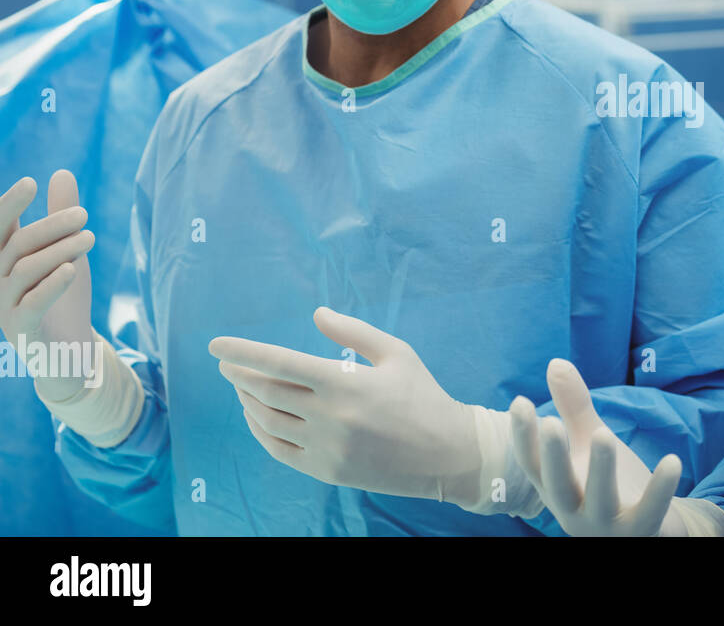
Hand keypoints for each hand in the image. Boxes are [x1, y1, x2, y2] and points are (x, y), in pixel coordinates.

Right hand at [0, 172, 95, 399]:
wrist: (67, 349)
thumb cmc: (63, 295)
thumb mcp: (67, 251)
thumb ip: (60, 216)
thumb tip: (62, 173)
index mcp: (4, 259)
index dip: (9, 206)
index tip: (31, 183)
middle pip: (17, 244)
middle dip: (50, 225)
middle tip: (84, 214)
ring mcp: (6, 305)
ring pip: (26, 270)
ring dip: (59, 251)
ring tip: (90, 238)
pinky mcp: (21, 329)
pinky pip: (30, 304)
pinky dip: (50, 286)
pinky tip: (70, 270)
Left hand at [209, 307, 483, 504]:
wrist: (445, 453)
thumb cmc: (423, 396)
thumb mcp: (397, 353)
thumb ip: (354, 332)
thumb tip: (317, 314)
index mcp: (345, 383)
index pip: (279, 363)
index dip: (243, 352)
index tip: (216, 345)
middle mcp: (329, 416)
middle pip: (266, 391)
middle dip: (240, 374)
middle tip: (226, 363)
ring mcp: (325, 447)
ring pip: (267, 420)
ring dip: (247, 401)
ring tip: (241, 386)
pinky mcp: (326, 470)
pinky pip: (278, 449)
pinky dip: (260, 430)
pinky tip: (257, 416)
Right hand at [509, 358, 681, 535]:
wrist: (649, 528)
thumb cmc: (609, 481)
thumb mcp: (589, 440)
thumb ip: (573, 406)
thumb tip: (555, 363)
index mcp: (556, 487)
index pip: (533, 463)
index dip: (523, 435)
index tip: (519, 401)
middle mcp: (574, 511)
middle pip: (559, 485)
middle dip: (554, 456)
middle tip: (550, 421)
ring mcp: (605, 526)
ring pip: (600, 499)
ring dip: (601, 468)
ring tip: (603, 433)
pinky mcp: (640, 531)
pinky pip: (650, 511)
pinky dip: (660, 489)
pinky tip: (673, 460)